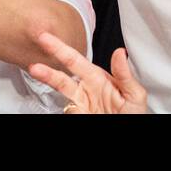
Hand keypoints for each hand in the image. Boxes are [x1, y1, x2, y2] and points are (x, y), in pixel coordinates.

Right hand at [28, 31, 147, 113]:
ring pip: (60, 87)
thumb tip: (119, 53)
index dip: (62, 48)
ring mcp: (78, 103)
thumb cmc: (133, 115)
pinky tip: (69, 102)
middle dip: (53, 54)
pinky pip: (66, 108)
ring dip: (48, 77)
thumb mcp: (134, 95)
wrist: (127, 133)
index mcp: (98, 78)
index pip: (77, 60)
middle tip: (41, 38)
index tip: (49, 37)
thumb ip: (125, 75)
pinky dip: (63, 104)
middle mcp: (85, 88)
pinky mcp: (76, 114)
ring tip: (35, 69)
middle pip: (64, 67)